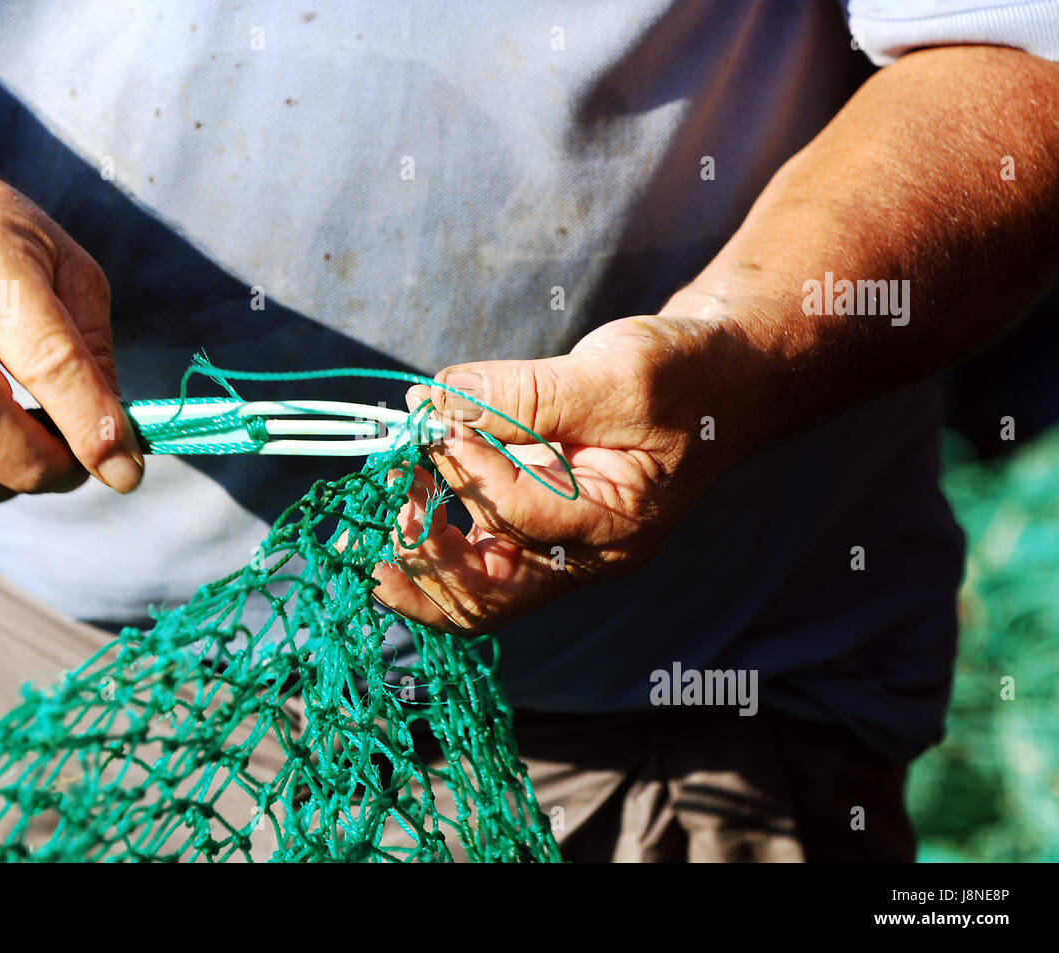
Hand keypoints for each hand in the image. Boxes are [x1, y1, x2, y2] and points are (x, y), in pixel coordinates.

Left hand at [373, 314, 764, 632]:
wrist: (724, 380)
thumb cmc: (685, 375)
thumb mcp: (616, 372)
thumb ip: (526, 392)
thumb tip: (435, 400)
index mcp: (618, 526)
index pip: (519, 515)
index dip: (465, 467)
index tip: (436, 419)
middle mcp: (585, 556)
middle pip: (483, 599)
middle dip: (418, 556)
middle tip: (379, 497)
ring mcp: (560, 549)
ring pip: (469, 588)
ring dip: (413, 550)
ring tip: (379, 494)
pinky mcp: (539, 528)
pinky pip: (474, 554)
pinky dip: (431, 528)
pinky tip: (406, 485)